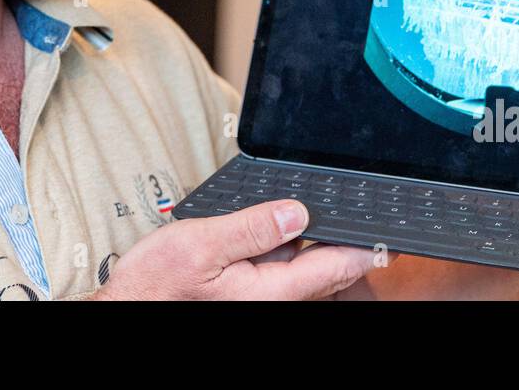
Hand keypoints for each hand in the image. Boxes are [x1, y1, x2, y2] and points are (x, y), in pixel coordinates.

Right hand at [93, 200, 378, 299]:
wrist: (129, 309)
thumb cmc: (156, 286)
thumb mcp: (201, 245)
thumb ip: (253, 227)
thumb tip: (297, 212)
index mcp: (271, 291)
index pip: (336, 267)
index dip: (366, 246)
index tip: (389, 231)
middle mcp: (273, 300)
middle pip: (327, 269)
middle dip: (340, 240)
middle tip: (351, 210)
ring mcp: (262, 299)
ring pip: (305, 269)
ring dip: (312, 243)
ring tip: (308, 214)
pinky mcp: (248, 296)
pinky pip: (282, 271)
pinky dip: (288, 249)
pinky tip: (274, 229)